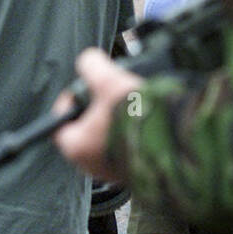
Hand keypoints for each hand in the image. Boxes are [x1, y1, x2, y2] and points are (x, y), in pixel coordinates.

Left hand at [53, 48, 142, 179]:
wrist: (172, 143)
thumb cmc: (135, 117)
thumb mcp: (109, 80)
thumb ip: (92, 66)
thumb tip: (89, 60)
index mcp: (76, 146)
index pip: (60, 122)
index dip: (71, 99)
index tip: (83, 88)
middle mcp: (90, 165)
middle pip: (85, 131)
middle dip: (96, 110)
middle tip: (110, 94)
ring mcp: (112, 172)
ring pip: (106, 141)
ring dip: (115, 123)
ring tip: (131, 104)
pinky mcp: (133, 173)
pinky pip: (125, 151)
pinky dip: (131, 136)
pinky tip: (145, 120)